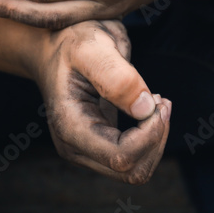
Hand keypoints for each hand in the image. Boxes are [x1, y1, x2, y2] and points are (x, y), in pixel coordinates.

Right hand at [26, 20, 170, 182]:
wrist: (52, 45)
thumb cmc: (70, 41)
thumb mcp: (92, 46)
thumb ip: (117, 76)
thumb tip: (144, 110)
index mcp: (70, 127)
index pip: (121, 158)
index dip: (149, 135)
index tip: (158, 100)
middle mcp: (74, 147)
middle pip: (132, 171)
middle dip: (156, 138)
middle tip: (161, 101)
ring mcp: (85, 150)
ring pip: (135, 170)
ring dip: (155, 139)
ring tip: (157, 103)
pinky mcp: (97, 146)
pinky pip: (133, 158)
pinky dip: (149, 138)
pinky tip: (147, 107)